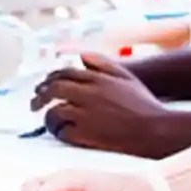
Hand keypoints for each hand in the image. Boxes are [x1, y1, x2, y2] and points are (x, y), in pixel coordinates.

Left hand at [31, 54, 174, 157]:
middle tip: (35, 102)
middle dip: (41, 94)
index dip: (50, 78)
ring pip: (55, 111)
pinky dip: (58, 131)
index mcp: (98, 79)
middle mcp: (90, 94)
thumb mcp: (126, 76)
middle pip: (55, 89)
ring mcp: (87, 114)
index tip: (43, 85)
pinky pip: (63, 131)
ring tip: (47, 120)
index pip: (65, 73)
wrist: (156, 130)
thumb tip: (81, 56)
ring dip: (47, 115)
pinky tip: (60, 132)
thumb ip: (103, 63)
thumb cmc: (144, 104)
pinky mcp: (87, 134)